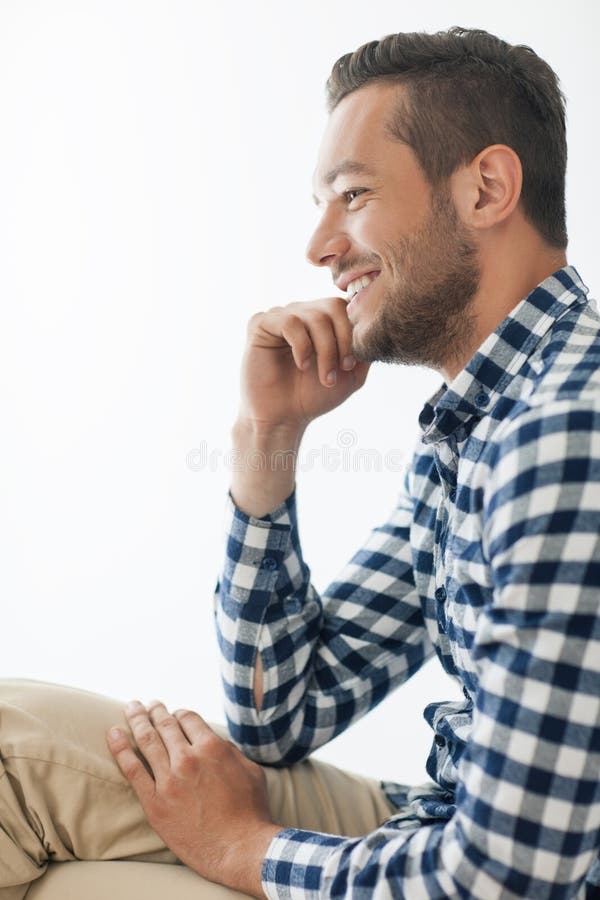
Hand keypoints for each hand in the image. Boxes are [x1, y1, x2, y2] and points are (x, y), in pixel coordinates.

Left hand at [106, 700, 280, 897]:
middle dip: (155, 710)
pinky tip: (113, 734)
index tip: (174, 715)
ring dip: (136, 720)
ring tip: (130, 708)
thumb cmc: (250, 812)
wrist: (238, 849)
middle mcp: (188, 758)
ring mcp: (169, 780)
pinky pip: (132, 769)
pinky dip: (120, 748)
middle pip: (165, 724)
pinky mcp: (154, 802)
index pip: (188, 718)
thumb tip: (216, 742)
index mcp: (212, 747)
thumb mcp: (250, 771)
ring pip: (147, 740)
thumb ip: (231, 752)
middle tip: (147, 704)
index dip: (179, 714)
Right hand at [239, 297, 369, 429]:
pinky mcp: (261, 324)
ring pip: (314, 317)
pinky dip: (302, 346)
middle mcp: (303, 312)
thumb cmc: (315, 396)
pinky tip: (303, 365)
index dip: (355, 330)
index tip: (353, 363)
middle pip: (333, 307)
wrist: (284, 417)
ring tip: (325, 376)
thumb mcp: (352, 375)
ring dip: (325, 349)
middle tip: (343, 368)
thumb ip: (365, 350)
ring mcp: (282, 316)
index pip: (347, 306)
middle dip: (343, 340)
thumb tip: (375, 329)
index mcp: (324, 320)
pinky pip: (288, 321)